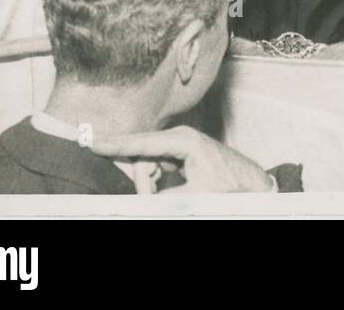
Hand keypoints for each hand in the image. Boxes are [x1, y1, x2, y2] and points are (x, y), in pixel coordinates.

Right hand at [90, 126, 273, 193]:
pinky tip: (157, 192)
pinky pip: (154, 167)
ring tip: (156, 197)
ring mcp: (178, 146)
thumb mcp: (196, 197)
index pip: (144, 143)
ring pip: (147, 163)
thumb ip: (165, 200)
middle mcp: (179, 138)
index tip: (94, 143)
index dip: (117, 145)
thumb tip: (142, 205)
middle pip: (143, 155)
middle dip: (140, 180)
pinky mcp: (178, 156)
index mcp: (184, 141)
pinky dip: (152, 182)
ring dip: (146, 184)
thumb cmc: (229, 186)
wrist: (250, 184)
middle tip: (147, 199)